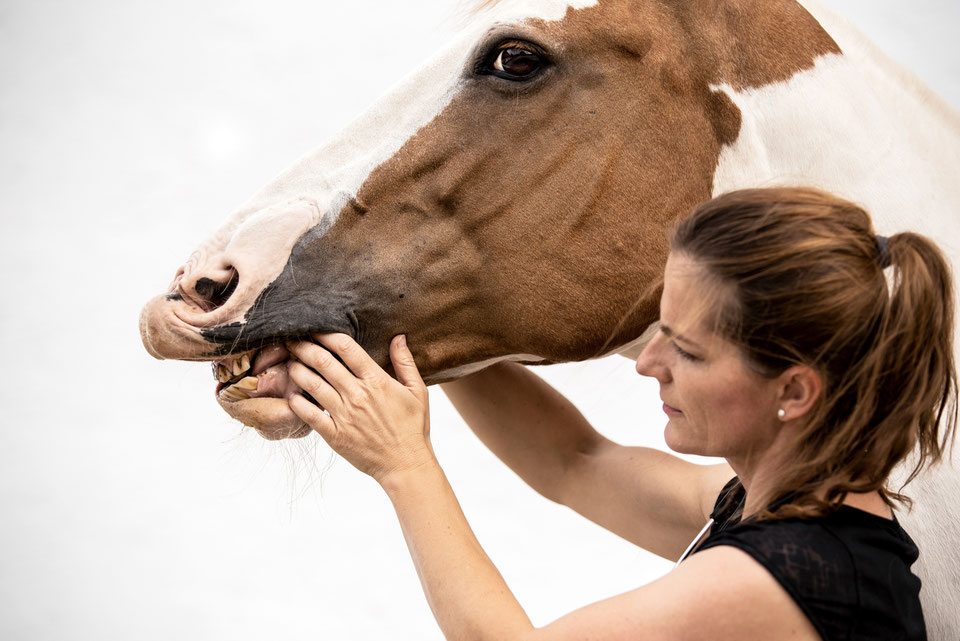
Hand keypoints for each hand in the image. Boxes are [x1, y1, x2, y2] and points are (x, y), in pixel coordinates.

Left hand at [285, 333, 433, 483]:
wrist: (406, 464)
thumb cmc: (413, 427)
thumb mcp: (418, 391)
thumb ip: (405, 362)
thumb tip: (398, 337)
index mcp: (377, 380)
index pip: (346, 348)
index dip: (326, 334)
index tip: (315, 329)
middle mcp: (357, 395)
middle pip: (323, 362)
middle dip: (304, 347)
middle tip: (292, 340)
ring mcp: (344, 415)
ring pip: (312, 385)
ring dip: (297, 370)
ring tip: (290, 363)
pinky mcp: (335, 435)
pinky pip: (309, 415)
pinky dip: (297, 403)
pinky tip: (292, 395)